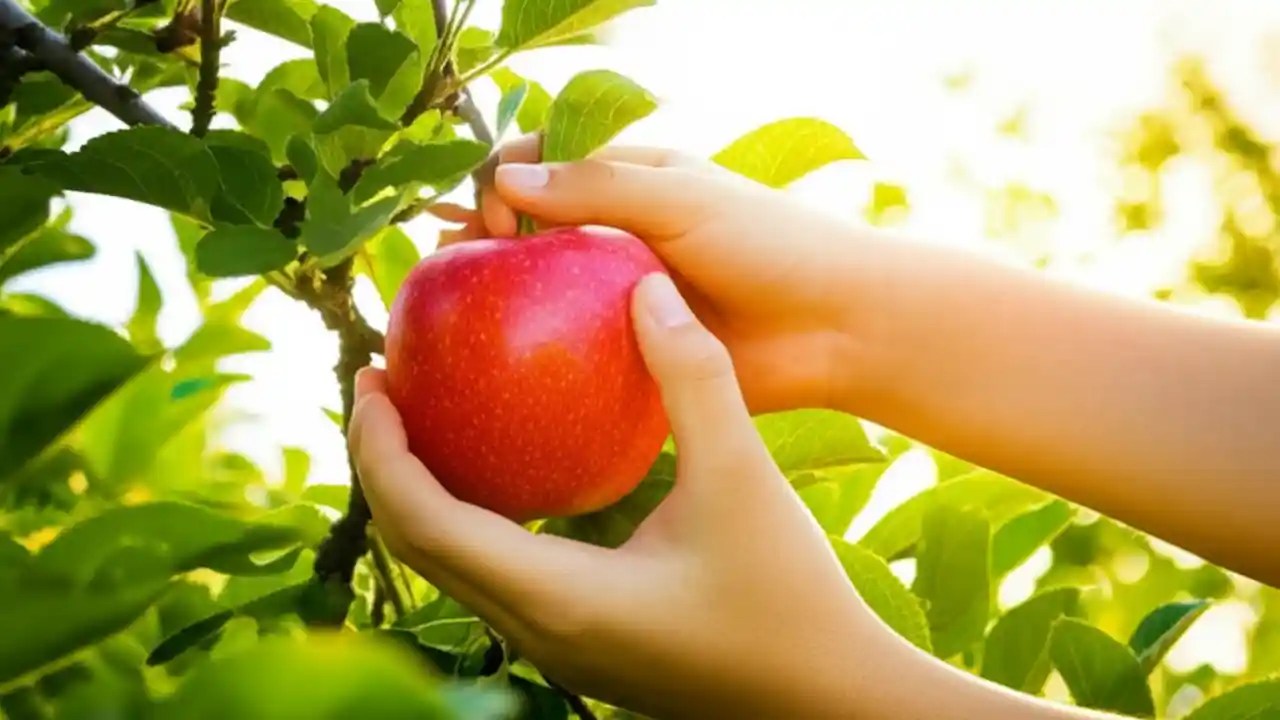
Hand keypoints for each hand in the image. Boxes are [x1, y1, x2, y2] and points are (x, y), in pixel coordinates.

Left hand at [349, 273, 877, 718]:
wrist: (829, 699)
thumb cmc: (790, 598)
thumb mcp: (743, 479)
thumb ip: (692, 379)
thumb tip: (646, 288)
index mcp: (556, 597)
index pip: (424, 521)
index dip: (381, 448)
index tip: (372, 376)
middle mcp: (537, 632)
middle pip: (416, 548)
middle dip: (382, 464)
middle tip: (381, 384)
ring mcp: (555, 647)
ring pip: (451, 568)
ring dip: (421, 492)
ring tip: (423, 418)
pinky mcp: (580, 644)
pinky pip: (493, 574)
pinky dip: (470, 516)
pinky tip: (506, 467)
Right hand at [459, 135, 873, 414]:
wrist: (838, 327)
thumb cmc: (771, 246)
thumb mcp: (682, 201)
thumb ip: (597, 188)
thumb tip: (506, 179)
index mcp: (635, 182)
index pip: (549, 162)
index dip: (507, 176)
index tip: (493, 214)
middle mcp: (623, 236)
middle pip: (535, 227)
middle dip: (486, 232)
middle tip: (452, 255)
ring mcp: (627, 297)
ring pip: (548, 291)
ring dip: (503, 294)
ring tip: (456, 306)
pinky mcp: (637, 351)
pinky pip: (577, 351)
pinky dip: (540, 352)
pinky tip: (501, 364)